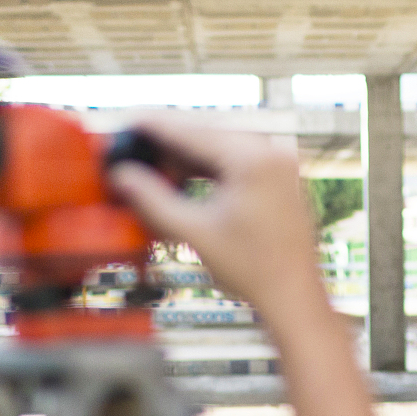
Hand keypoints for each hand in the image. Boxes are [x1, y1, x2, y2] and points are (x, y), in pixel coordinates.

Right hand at [106, 117, 328, 327]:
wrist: (294, 295)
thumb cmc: (252, 270)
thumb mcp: (194, 231)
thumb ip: (153, 199)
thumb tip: (122, 175)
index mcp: (252, 159)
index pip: (192, 132)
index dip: (155, 125)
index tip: (129, 119)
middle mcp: (270, 151)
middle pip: (207, 135)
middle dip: (169, 142)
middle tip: (134, 145)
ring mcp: (279, 163)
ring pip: (220, 147)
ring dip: (187, 156)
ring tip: (154, 167)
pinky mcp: (280, 176)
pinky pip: (237, 160)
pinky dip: (209, 167)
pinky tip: (183, 178)